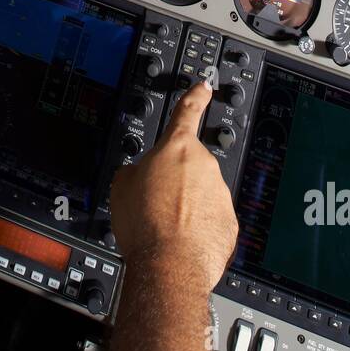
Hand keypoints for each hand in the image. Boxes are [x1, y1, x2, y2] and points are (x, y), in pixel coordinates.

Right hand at [110, 81, 237, 283]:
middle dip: (175, 180)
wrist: (170, 263)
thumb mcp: (121, 185)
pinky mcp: (228, 222)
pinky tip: (179, 241)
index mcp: (176, 148)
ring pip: (201, 194)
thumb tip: (139, 174)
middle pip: (190, 165)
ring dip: (185, 207)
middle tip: (155, 201)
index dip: (195, 96)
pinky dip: (196, 229)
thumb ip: (135, 169)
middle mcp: (204, 166)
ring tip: (164, 226)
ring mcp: (220, 194)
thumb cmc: (146, 224)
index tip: (204, 86)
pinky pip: (210, 219)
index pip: (187, 112)